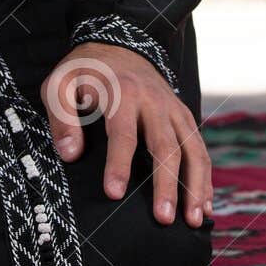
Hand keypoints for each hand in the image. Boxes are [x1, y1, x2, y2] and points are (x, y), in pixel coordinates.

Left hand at [42, 43, 211, 226]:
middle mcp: (154, 101)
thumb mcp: (59, 85)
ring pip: (192, 149)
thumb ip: (61, 118)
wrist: (118, 44)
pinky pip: (200, 148)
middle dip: (166, 184)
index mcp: (121, 93)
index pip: (123, 133)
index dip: (118, 164)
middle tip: (163, 219)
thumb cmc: (84, 72)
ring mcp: (173, 109)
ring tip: (193, 221)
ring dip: (195, 186)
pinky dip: (206, 178)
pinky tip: (205, 206)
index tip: (114, 194)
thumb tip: (70, 154)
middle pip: (166, 146)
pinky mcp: (184, 116)